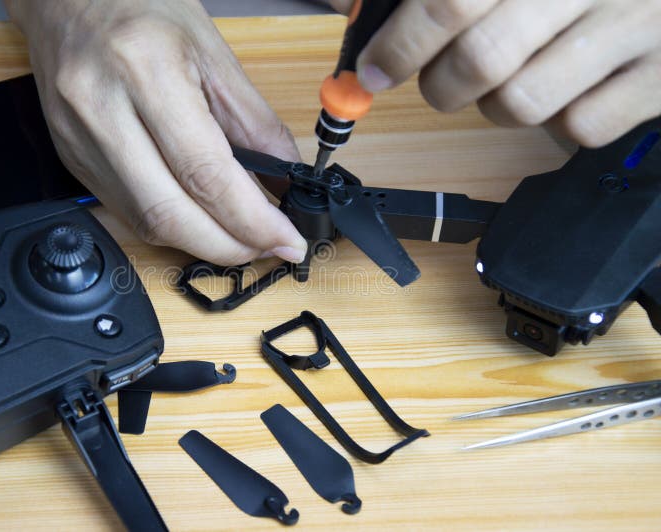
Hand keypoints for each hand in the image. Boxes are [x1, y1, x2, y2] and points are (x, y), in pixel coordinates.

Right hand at [4, 0, 306, 264]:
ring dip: (200, 243)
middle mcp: (101, 109)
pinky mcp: (71, 158)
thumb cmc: (142, 8)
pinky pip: (125, 211)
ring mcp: (78, 139)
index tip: (286, 240)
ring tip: (239, 236)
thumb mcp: (214, 54)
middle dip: (228, 246)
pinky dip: (170, 225)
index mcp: (145, 70)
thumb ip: (256, 125)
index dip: (252, 221)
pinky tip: (197, 218)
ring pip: (144, 222)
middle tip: (266, 248)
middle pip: (168, 214)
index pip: (205, 173)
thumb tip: (286, 182)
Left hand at [335, 0, 660, 146]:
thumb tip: (349, 5)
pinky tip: (565, 88)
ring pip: (521, 102)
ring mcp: (635, 25)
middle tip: (441, 81)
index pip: (450, 3)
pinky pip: (579, 127)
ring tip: (511, 77)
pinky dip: (558, 120)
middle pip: (481, 59)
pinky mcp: (659, 76)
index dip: (401, 43)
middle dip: (442, 84)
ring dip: (496, 105)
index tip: (375, 68)